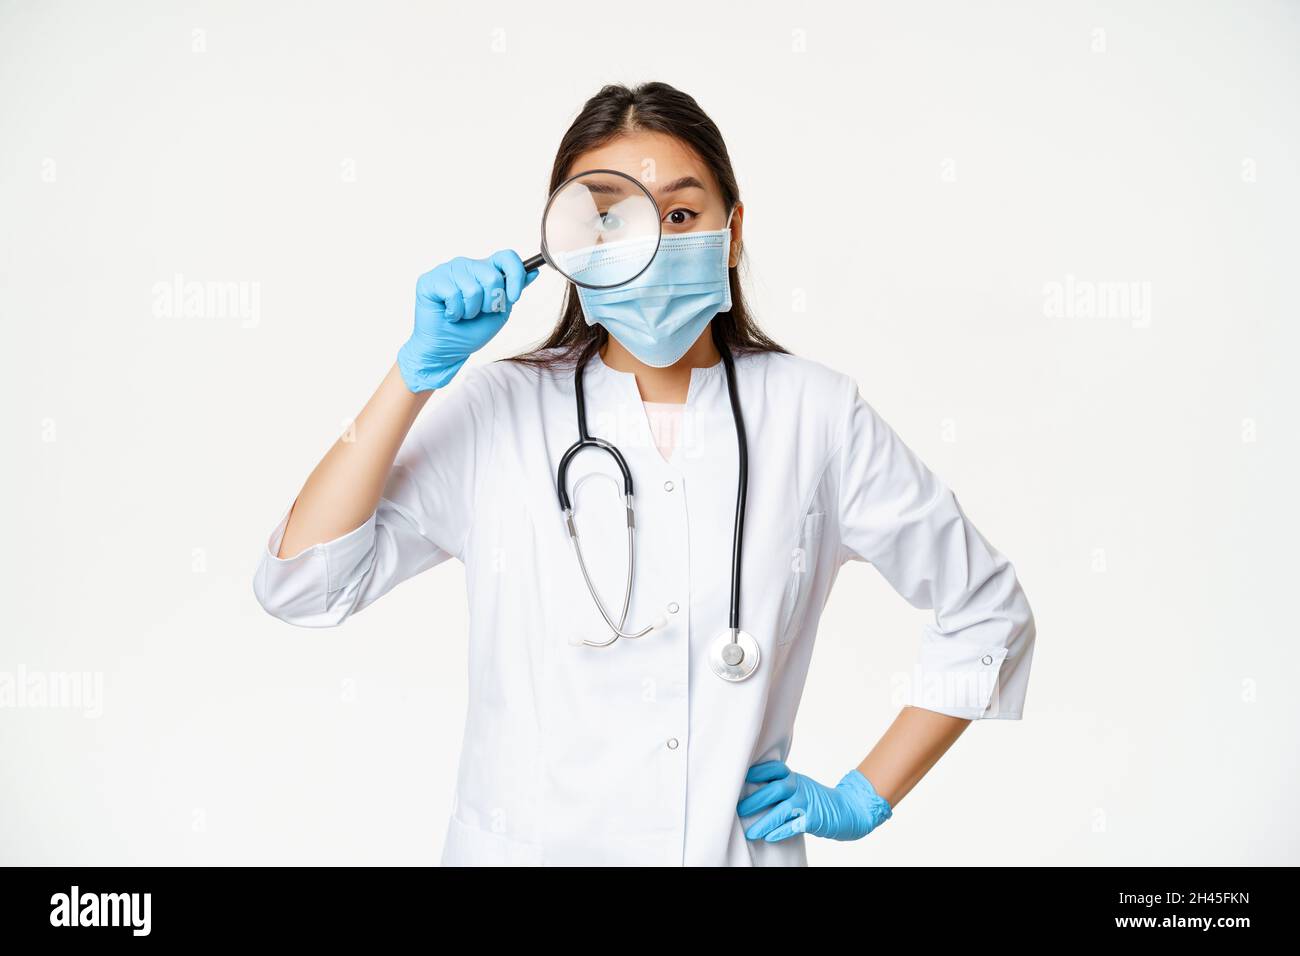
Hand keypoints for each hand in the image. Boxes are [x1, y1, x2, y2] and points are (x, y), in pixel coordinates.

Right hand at [397, 250, 537, 391]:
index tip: (514, 297)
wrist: (447, 350)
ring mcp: (447, 270)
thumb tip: (533, 271)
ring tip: (462, 315)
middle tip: (478, 313)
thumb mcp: (500, 312)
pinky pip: (452, 293)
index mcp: (485, 270)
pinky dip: (454, 312)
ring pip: (472, 288)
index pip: (507, 257)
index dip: (515, 275)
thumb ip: (514, 291)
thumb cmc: (471, 331)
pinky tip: (449, 314)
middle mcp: (467, 265)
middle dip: (490, 303)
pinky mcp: (430, 280)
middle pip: (492, 276)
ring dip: (470, 311)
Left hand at [737, 759, 892, 841]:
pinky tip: (769, 837)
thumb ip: (780, 785)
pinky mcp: (813, 819)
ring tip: (751, 833)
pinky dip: (781, 831)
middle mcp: (799, 787)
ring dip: (765, 822)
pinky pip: (794, 826)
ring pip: (782, 811)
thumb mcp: (799, 786)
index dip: (759, 771)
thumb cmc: (815, 799)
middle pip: (775, 789)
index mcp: (794, 777)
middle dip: (755, 800)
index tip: (742, 776)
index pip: (775, 769)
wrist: (846, 810)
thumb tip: (750, 792)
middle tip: (739, 809)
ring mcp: (807, 803)